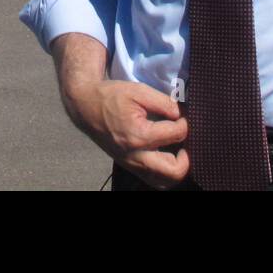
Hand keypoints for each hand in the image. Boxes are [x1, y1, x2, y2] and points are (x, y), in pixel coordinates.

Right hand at [68, 79, 189, 188]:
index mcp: (138, 135)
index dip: (185, 123)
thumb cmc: (111, 96)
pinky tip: (167, 156)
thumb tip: (181, 115)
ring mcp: (131, 164)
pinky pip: (153, 179)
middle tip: (185, 140)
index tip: (183, 115)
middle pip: (174, 171)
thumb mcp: (139, 91)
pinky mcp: (129, 166)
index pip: (175, 135)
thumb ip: (163, 103)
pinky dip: (164, 173)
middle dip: (187, 156)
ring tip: (178, 150)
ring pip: (164, 181)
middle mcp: (135, 156)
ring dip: (176, 168)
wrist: (86, 107)